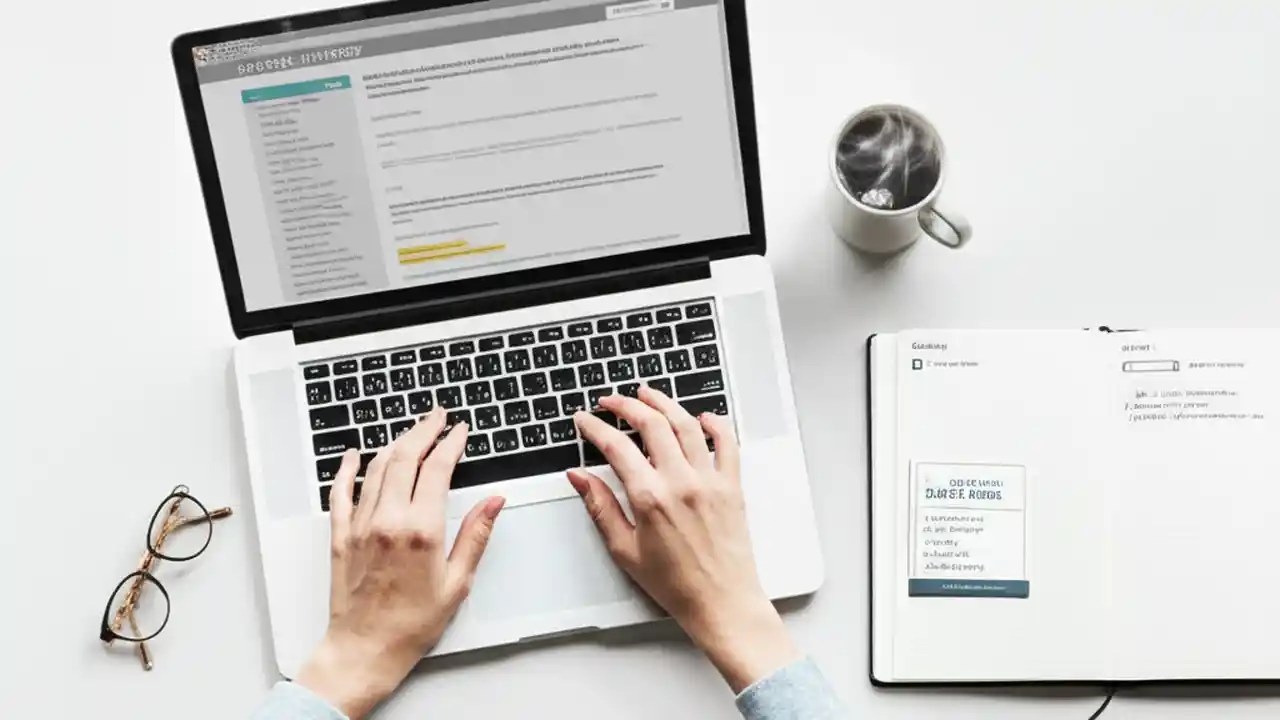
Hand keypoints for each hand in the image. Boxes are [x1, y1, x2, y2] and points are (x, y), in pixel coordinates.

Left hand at [297, 408, 504, 718]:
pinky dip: (348, 468)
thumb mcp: (458, 582)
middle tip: (437, 416)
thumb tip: (494, 501)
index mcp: (421, 530)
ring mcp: (361, 525)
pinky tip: (354, 454)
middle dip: (424, 430)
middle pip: (405, 457)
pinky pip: (341, 492)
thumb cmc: (412, 625)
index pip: (437, 469)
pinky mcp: (341, 536)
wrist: (364, 650)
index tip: (460, 431)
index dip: (451, 443)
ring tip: (412, 431)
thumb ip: (476, 535)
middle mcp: (388, 520)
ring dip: (396, 443)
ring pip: (377, 468)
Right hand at [568, 388, 799, 692]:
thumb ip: (600, 507)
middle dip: (627, 405)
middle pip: (652, 424)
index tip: (586, 420)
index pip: (616, 447)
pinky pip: (727, 443)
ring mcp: (710, 481)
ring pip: (687, 424)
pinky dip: (715, 424)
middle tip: (612, 401)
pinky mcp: (732, 486)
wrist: (721, 602)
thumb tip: (578, 477)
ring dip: (665, 403)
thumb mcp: (624, 550)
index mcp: (650, 498)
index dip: (596, 427)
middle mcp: (681, 482)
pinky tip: (702, 417)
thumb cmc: (674, 584)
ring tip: (647, 394)